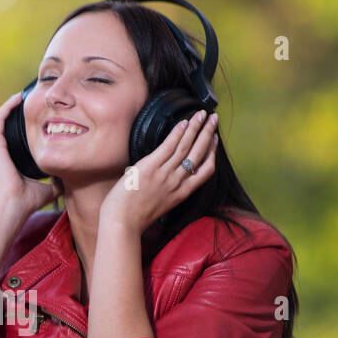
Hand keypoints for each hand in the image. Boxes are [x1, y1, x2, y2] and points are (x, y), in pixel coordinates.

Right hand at [0, 91, 64, 216]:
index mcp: (15, 159)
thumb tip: (71, 178)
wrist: (13, 205)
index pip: (20, 136)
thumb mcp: (49, 188)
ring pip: (2, 118)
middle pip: (10, 125)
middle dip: (21, 112)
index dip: (29, 124)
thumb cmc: (28, 200)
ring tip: (25, 94)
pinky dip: (7, 108)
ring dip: (12, 105)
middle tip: (34, 99)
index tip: (41, 113)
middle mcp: (4, 151)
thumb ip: (58, 182)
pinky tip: (17, 98)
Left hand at [102, 110, 218, 234]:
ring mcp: (165, 174)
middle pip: (199, 154)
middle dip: (208, 134)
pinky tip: (183, 122)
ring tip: (202, 114)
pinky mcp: (150, 167)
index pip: (205, 170)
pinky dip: (178, 133)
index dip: (212, 153)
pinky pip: (168, 146)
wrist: (122, 223)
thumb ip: (166, 189)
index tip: (214, 140)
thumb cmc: (135, 217)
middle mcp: (177, 183)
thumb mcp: (159, 204)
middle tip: (213, 119)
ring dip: (196, 127)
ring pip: (186, 147)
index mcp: (182, 193)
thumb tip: (164, 175)